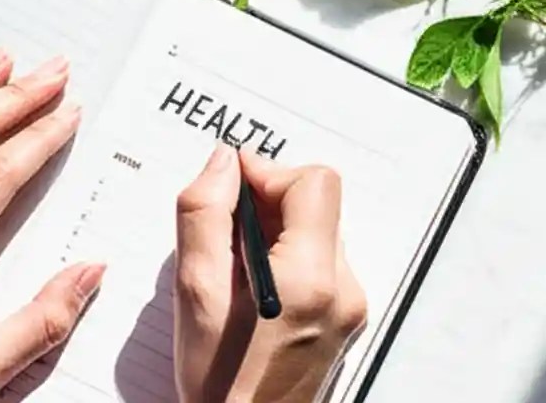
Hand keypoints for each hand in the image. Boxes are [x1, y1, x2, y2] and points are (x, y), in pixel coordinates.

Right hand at [173, 144, 367, 402]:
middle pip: (318, 205)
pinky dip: (287, 257)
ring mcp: (350, 308)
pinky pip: (321, 263)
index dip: (267, 173)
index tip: (231, 184)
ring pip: (318, 232)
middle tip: (224, 229)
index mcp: (311, 279)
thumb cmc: (220, 381)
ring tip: (233, 266)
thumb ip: (205, 214)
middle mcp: (344, 290)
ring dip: (276, 230)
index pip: (314, 183)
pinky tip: (251, 289)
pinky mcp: (345, 321)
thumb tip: (223, 163)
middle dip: (268, 203)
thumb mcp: (195, 292)